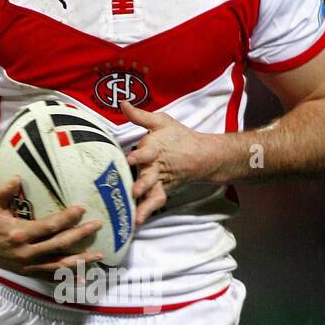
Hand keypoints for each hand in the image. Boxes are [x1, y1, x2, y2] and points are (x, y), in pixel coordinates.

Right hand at [0, 177, 104, 273]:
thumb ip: (5, 190)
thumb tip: (19, 177)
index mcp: (19, 234)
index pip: (50, 226)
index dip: (68, 218)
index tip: (82, 208)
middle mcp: (26, 252)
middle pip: (60, 245)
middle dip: (81, 235)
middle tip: (98, 226)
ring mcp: (27, 265)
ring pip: (59, 265)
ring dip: (80, 261)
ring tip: (99, 256)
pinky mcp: (26, 271)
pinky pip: (50, 277)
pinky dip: (67, 278)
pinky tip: (82, 278)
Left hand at [120, 98, 213, 225]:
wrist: (202, 155)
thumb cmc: (177, 136)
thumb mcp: (161, 122)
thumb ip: (139, 116)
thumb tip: (122, 102)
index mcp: (156, 148)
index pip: (147, 152)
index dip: (138, 156)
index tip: (129, 159)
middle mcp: (157, 167)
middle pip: (149, 177)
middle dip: (142, 184)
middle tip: (134, 192)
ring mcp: (161, 181)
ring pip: (153, 194)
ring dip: (145, 205)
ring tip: (136, 217)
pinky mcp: (162, 190)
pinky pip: (155, 202)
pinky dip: (147, 212)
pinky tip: (136, 222)